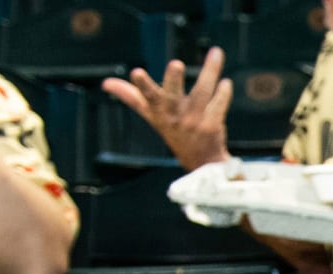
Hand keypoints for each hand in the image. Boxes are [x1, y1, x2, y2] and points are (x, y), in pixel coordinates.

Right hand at [100, 46, 231, 170]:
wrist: (201, 162)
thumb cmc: (174, 132)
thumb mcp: (152, 116)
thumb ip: (131, 97)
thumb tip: (106, 83)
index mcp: (158, 112)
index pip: (146, 98)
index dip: (141, 86)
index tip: (136, 72)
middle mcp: (175, 116)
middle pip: (172, 95)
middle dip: (173, 80)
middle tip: (175, 63)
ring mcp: (194, 121)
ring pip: (202, 92)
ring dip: (210, 72)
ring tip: (216, 53)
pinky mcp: (212, 126)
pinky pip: (219, 106)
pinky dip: (223, 93)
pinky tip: (226, 82)